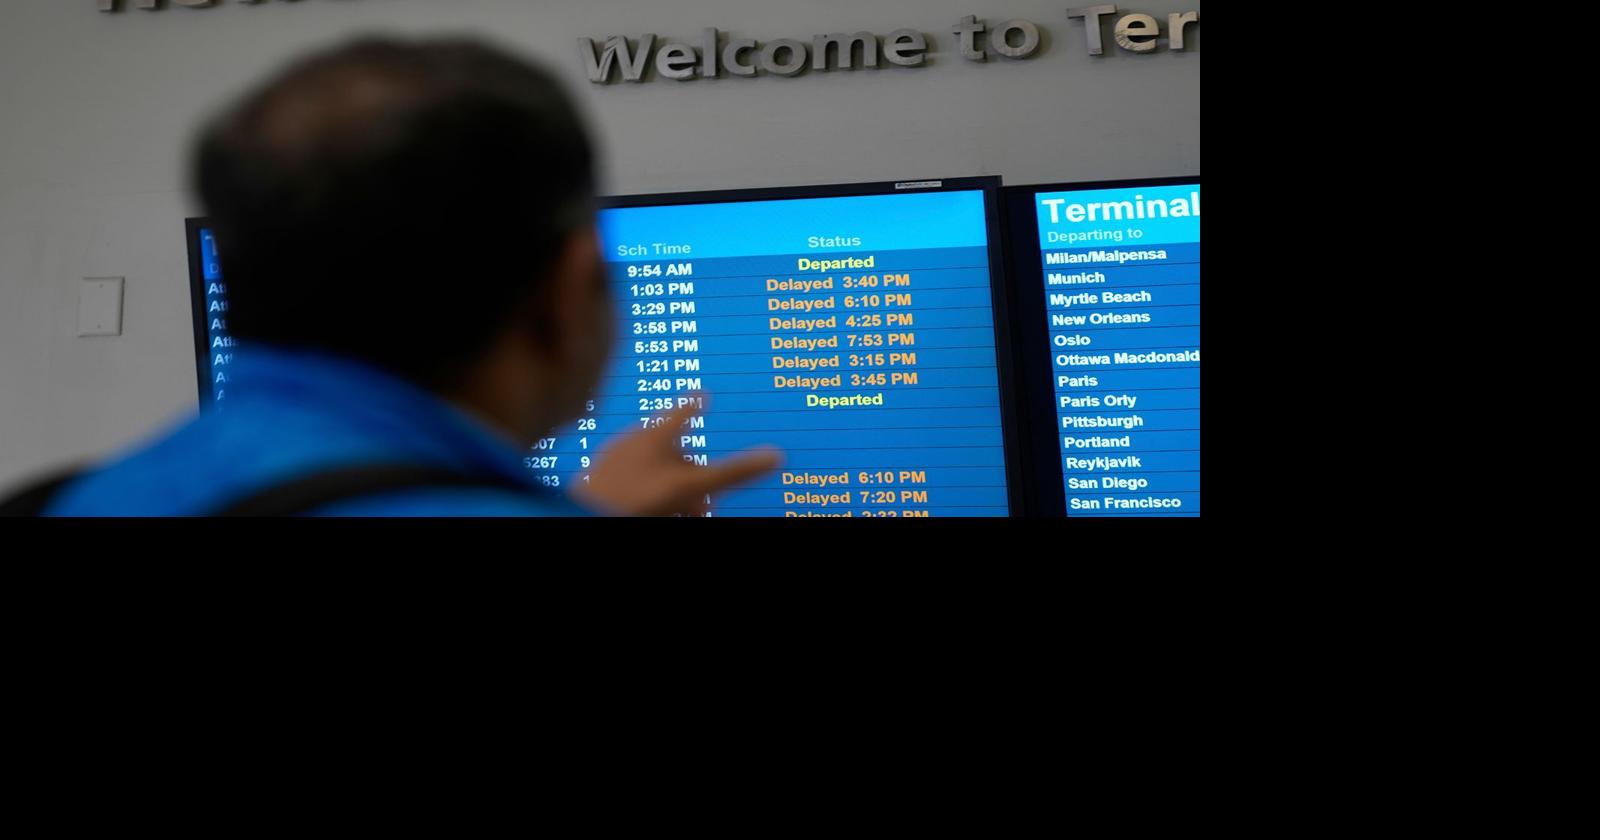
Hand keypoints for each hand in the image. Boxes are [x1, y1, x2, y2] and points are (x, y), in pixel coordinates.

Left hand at [572, 394, 781, 516]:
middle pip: (673, 450)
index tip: (703, 394)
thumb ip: (733, 472)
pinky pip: (634, 483)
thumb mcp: (692, 486)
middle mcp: (632, 441)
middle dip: (694, 475)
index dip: (696, 404)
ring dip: (674, 491)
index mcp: (655, 433)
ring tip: (682, 513)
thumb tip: (776, 455)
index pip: (684, 411)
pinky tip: (656, 510)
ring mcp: (614, 462)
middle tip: (705, 504)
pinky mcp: (601, 483)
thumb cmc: (634, 498)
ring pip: (653, 470)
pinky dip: (652, 495)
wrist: (583, 515)